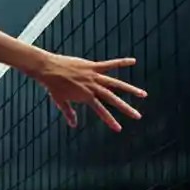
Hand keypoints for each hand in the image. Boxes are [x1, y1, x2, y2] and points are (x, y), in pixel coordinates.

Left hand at [30, 53, 146, 131]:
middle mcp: (92, 87)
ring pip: (116, 83)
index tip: (119, 129)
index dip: (110, 120)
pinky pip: (110, 64)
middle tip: (138, 116)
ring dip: (130, 89)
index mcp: (85, 97)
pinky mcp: (93, 65)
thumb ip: (69, 112)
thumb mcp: (60, 101)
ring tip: (143, 94)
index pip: (101, 111)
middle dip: (126, 108)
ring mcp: (94, 76)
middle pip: (113, 99)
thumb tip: (74, 125)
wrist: (47, 68)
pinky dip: (121, 62)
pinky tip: (133, 61)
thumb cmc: (52, 85)